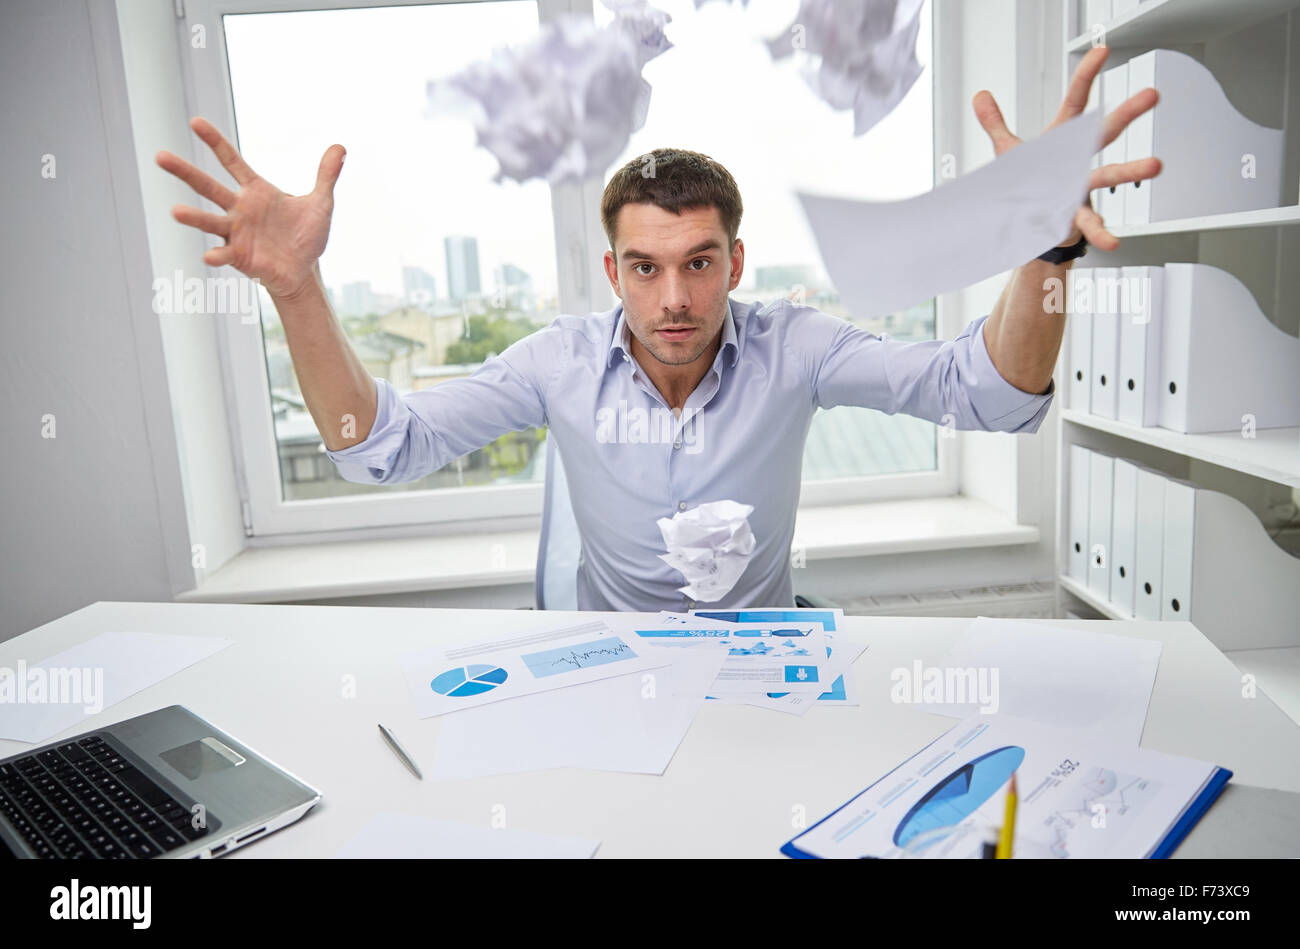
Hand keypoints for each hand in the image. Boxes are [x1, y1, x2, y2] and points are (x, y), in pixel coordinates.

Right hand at [155, 117, 344, 297]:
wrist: (304, 270)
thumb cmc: (306, 236)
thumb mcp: (320, 204)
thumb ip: (326, 176)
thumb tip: (341, 147)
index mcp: (256, 191)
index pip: (231, 161)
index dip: (215, 142)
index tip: (196, 122)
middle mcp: (239, 209)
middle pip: (207, 186)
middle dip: (184, 172)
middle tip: (159, 156)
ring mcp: (236, 233)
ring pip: (210, 221)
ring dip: (193, 217)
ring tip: (175, 212)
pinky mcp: (239, 256)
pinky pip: (224, 254)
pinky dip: (217, 255)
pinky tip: (209, 256)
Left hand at [972, 45, 1161, 251]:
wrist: (1027, 223)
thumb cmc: (1025, 184)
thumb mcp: (1009, 152)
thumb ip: (996, 123)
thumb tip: (980, 96)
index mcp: (1062, 140)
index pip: (1076, 101)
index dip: (1086, 75)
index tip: (1102, 51)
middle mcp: (1076, 161)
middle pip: (1103, 132)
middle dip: (1126, 114)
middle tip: (1152, 95)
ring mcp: (1079, 187)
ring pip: (1107, 175)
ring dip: (1129, 170)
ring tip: (1155, 165)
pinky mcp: (1074, 215)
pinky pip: (1089, 223)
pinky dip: (1100, 232)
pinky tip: (1112, 241)